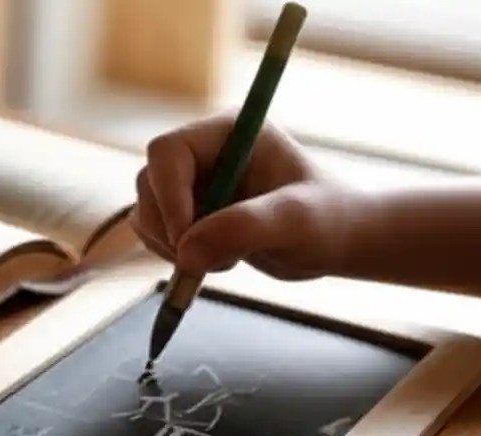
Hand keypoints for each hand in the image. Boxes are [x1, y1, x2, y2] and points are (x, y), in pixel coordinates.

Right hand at [129, 113, 361, 280]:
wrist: (334, 240)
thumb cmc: (328, 220)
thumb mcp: (295, 221)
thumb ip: (244, 228)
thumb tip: (186, 252)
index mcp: (228, 130)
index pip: (168, 152)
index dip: (169, 196)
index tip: (188, 240)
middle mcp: (202, 150)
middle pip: (148, 183)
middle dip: (171, 228)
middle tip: (207, 259)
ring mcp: (190, 181)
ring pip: (145, 211)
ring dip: (173, 246)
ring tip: (227, 259)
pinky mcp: (185, 210)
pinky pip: (153, 232)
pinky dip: (174, 255)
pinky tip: (217, 260)